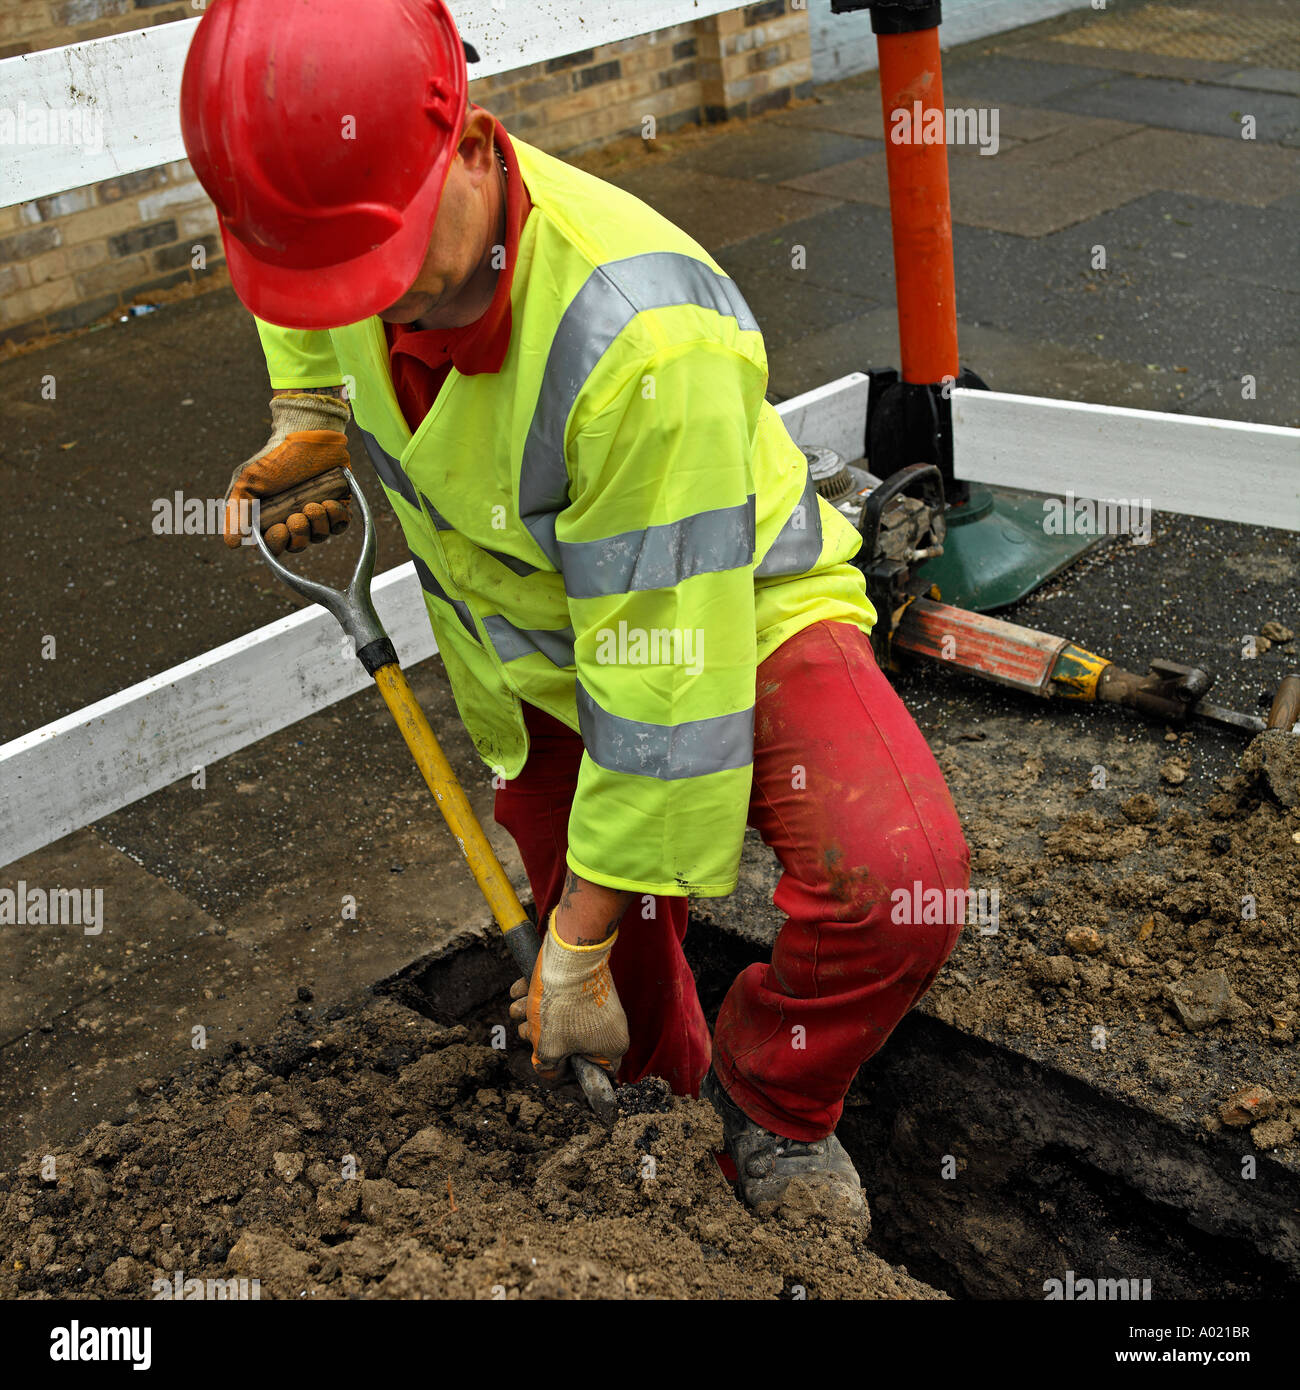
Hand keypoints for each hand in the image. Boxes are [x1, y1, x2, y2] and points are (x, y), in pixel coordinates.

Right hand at [225, 391, 351, 553]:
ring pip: (319, 536)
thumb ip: (237, 510)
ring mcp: (316, 514)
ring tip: (313, 504)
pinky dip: (335, 518)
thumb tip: (233, 543)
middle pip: (298, 545)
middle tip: (297, 516)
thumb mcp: (248, 481)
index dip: (277, 544)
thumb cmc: (274, 457)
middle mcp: (293, 519)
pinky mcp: (336, 505)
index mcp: (270, 518)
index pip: (273, 546)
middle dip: (298, 534)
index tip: (278, 529)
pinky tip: (329, 503)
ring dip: (317, 524)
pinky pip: (340, 525)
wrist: (306, 434)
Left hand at [509, 909, 628, 1082]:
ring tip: (522, 1005)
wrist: (568, 953)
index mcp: (611, 1046)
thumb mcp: (548, 1047)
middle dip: (541, 1037)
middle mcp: (608, 1025)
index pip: (595, 1072)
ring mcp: (595, 1002)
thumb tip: (548, 1069)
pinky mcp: (582, 984)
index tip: (552, 1066)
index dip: (570, 1073)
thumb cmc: (563, 1004)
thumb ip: (547, 1066)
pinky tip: (522, 988)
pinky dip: (537, 994)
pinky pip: (558, 998)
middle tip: (530, 1030)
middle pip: (569, 1045)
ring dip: (532, 1014)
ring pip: (558, 1019)